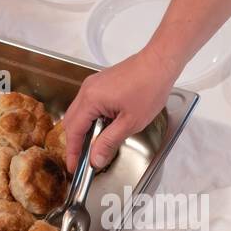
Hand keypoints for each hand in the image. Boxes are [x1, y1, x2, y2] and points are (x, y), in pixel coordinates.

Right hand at [62, 47, 179, 170]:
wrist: (159, 63)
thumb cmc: (149, 88)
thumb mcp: (130, 123)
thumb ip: (109, 142)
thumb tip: (95, 159)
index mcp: (91, 99)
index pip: (74, 131)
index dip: (72, 152)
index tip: (74, 167)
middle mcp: (87, 90)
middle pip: (71, 121)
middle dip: (75, 142)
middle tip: (82, 161)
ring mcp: (92, 84)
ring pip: (79, 113)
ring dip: (83, 131)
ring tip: (93, 148)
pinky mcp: (100, 83)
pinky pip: (87, 104)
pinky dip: (90, 119)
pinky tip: (102, 129)